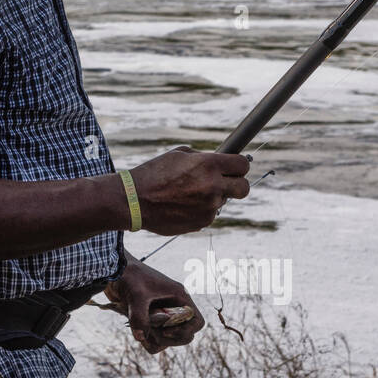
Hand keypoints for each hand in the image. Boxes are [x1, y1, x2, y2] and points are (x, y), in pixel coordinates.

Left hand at [105, 261, 204, 353]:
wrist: (113, 268)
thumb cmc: (129, 276)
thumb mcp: (136, 295)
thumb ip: (139, 316)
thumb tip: (141, 338)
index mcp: (178, 297)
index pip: (196, 321)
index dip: (185, 331)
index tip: (166, 330)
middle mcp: (174, 306)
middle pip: (185, 334)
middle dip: (170, 338)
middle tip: (153, 333)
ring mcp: (162, 312)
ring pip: (170, 338)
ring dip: (158, 340)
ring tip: (143, 332)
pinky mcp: (150, 317)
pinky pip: (156, 336)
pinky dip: (148, 339)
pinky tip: (136, 330)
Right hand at [129, 147, 248, 235]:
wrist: (134, 201)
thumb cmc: (153, 174)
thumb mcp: (178, 156)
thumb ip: (202, 158)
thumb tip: (218, 161)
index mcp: (208, 165)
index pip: (243, 165)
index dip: (239, 165)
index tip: (234, 166)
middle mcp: (213, 186)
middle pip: (244, 188)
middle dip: (237, 184)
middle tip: (225, 182)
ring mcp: (209, 207)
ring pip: (223, 201)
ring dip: (213, 197)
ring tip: (189, 193)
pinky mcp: (202, 222)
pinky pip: (210, 214)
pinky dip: (201, 209)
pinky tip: (182, 205)